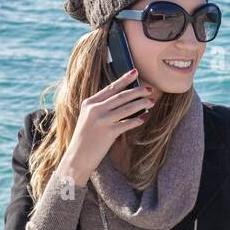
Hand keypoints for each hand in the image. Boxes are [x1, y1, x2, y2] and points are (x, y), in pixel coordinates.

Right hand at [60, 69, 155, 184]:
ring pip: (127, 108)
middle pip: (121, 96)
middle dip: (137, 91)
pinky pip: (127, 123)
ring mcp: (102, 120)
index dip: (124, 79)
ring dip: (141, 104)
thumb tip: (125, 101)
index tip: (135, 72)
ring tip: (151, 102)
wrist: (77, 157)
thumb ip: (102, 108)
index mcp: (89, 103)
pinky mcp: (108, 133)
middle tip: (150, 88)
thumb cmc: (85, 138)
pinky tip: (144, 118)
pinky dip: (137, 120)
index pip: (110, 88)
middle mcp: (95, 109)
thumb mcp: (89, 118)